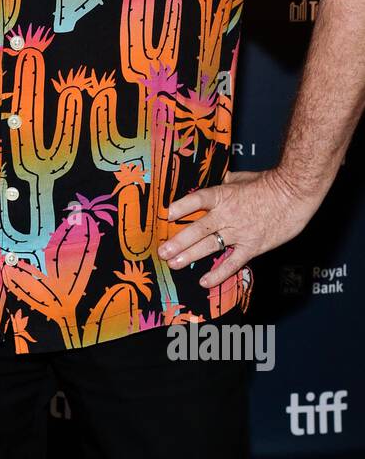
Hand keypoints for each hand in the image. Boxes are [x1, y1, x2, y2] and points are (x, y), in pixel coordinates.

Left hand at [158, 167, 321, 288]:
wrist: (296, 192)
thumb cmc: (271, 182)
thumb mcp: (243, 177)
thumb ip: (226, 182)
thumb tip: (216, 180)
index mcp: (224, 194)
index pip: (197, 200)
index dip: (181, 207)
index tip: (166, 215)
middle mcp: (228, 214)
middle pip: (197, 229)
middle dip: (178, 241)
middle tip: (162, 251)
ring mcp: (240, 232)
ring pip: (210, 246)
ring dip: (190, 256)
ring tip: (174, 264)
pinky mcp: (253, 246)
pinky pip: (233, 262)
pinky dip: (219, 273)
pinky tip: (205, 282)